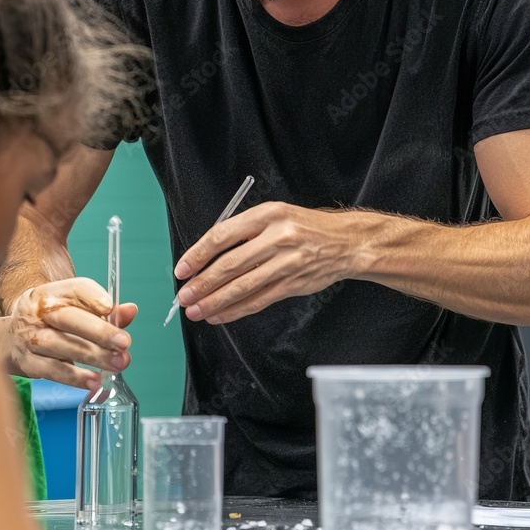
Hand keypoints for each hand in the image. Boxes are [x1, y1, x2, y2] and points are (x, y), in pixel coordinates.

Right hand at [4, 278, 137, 388]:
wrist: (9, 340)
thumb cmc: (51, 321)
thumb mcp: (73, 309)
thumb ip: (103, 311)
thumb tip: (130, 311)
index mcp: (51, 293)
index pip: (74, 289)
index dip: (93, 297)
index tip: (111, 308)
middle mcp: (38, 312)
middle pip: (69, 319)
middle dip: (99, 331)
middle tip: (124, 343)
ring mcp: (30, 337)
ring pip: (62, 345)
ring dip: (93, 356)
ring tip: (118, 363)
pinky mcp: (27, 362)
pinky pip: (52, 370)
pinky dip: (75, 377)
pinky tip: (95, 381)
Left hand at [174, 202, 361, 323]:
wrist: (346, 242)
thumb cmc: (305, 227)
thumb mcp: (275, 215)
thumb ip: (245, 232)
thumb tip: (208, 258)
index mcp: (267, 215)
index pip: (223, 235)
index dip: (198, 254)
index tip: (183, 268)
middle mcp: (276, 237)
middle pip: (230, 264)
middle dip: (202, 283)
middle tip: (184, 296)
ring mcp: (286, 262)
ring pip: (243, 286)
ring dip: (215, 301)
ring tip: (196, 310)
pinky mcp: (294, 284)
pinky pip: (259, 299)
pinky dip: (236, 309)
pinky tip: (220, 315)